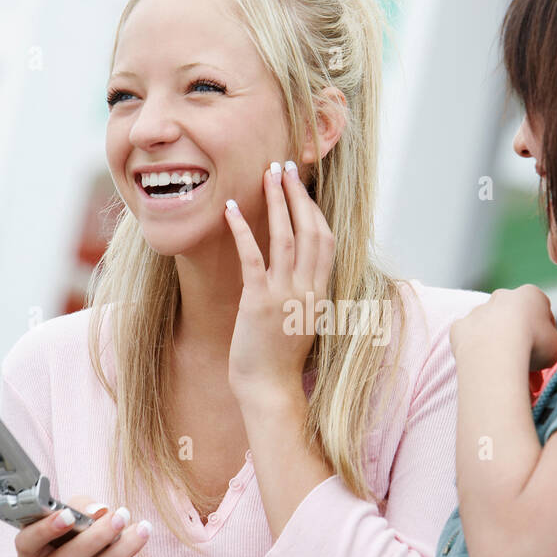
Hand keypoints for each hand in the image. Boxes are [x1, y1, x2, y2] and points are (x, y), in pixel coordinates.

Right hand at [14, 494, 150, 556]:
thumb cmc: (82, 553)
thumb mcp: (77, 526)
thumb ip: (83, 510)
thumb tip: (98, 510)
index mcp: (30, 556)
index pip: (26, 543)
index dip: (45, 529)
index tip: (69, 515)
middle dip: (98, 534)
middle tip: (121, 516)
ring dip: (121, 550)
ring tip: (141, 531)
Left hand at [224, 161, 334, 401]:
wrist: (271, 390)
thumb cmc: (281, 360)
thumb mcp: (302, 321)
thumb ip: (304, 294)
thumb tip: (300, 272)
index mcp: (320, 292)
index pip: (326, 240)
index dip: (315, 209)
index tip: (302, 186)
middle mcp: (308, 289)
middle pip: (311, 230)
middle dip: (298, 195)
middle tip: (285, 167)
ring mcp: (285, 294)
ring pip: (287, 237)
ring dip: (276, 202)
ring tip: (266, 175)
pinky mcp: (260, 302)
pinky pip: (253, 258)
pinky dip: (243, 230)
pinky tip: (230, 209)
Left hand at [450, 285, 556, 372]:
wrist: (496, 352)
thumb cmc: (534, 346)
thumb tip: (551, 348)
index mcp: (531, 294)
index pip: (542, 312)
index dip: (545, 335)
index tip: (544, 352)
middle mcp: (502, 296)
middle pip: (514, 320)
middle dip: (520, 340)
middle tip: (525, 365)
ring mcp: (478, 310)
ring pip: (491, 330)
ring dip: (498, 347)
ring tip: (505, 371)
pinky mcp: (459, 327)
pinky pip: (470, 340)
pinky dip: (476, 351)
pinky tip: (484, 365)